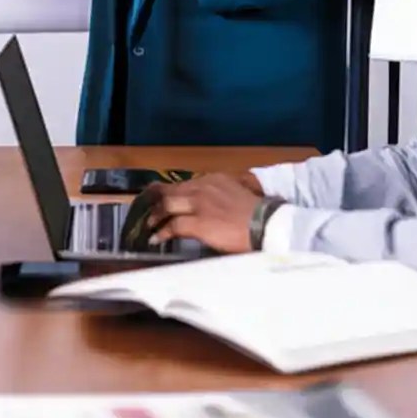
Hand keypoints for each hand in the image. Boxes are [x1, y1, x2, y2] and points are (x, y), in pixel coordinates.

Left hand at [145, 173, 263, 253]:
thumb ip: (225, 192)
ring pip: (168, 205)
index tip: (165, 195)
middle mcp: (204, 187)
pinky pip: (173, 226)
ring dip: (156, 215)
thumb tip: (217, 201)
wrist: (266, 224)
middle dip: (159, 200)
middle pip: (173, 191)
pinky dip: (162, 232)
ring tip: (150, 224)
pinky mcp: (198, 222)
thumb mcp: (241, 192)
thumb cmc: (259, 213)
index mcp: (216, 178)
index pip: (186, 183)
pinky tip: (156, 238)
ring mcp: (199, 204)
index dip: (173, 191)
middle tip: (150, 209)